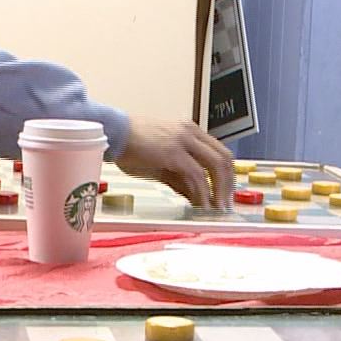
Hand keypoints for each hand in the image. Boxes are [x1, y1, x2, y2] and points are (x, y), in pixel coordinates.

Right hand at [113, 119, 234, 207]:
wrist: (112, 134)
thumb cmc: (131, 147)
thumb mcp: (162, 164)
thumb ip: (181, 178)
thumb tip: (196, 197)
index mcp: (190, 131)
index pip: (220, 152)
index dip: (227, 176)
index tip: (225, 194)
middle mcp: (191, 132)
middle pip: (224, 158)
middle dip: (228, 184)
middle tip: (225, 205)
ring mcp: (183, 140)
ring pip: (216, 165)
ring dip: (219, 190)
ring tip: (216, 209)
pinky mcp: (173, 151)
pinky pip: (196, 174)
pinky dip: (202, 193)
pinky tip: (201, 206)